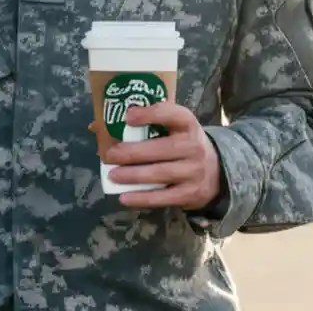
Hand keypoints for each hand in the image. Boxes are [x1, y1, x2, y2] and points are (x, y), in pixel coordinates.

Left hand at [103, 102, 221, 210]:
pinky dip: (142, 198)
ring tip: (113, 176)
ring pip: (161, 173)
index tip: (129, 116)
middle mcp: (194, 146)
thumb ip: (143, 124)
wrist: (217, 171)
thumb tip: (95, 127)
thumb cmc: (182, 144)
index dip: (151, 114)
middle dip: (133, 152)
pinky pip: (164, 196)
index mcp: (188, 124)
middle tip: (110, 155)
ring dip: (134, 175)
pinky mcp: (191, 194)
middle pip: (162, 149)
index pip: (172, 114)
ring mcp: (194, 171)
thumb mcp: (172, 128)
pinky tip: (124, 197)